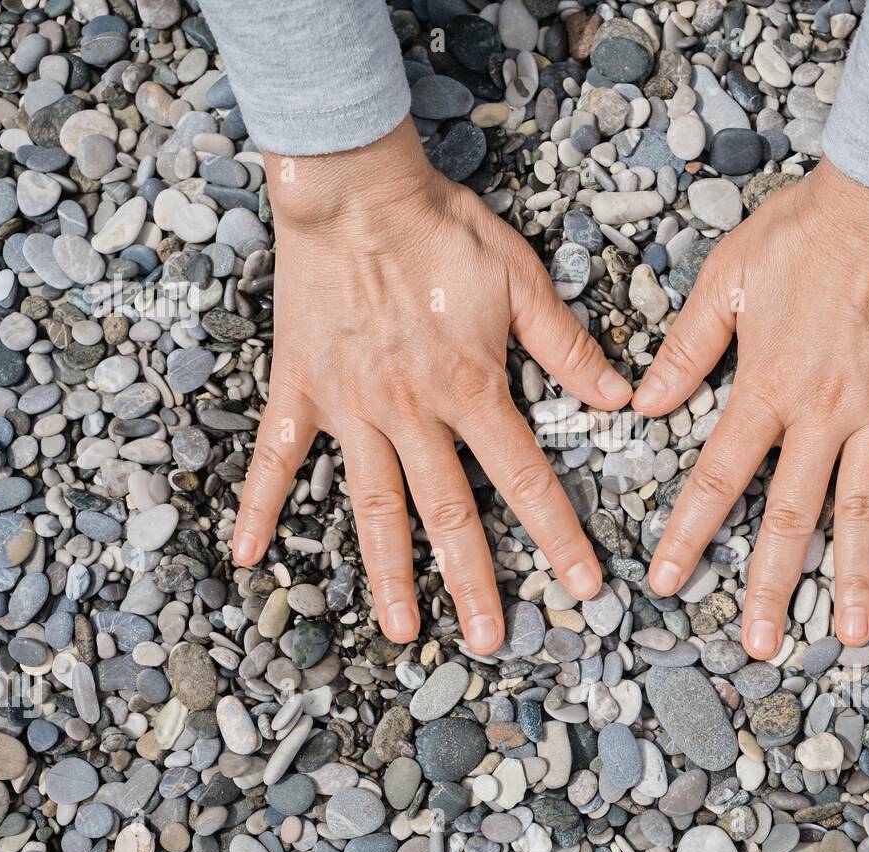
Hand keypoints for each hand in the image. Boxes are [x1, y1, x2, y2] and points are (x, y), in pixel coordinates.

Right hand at [232, 118, 631, 654]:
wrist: (355, 190)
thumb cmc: (441, 228)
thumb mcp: (523, 280)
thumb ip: (567, 348)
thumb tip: (619, 400)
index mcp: (471, 390)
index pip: (526, 480)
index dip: (558, 537)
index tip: (583, 587)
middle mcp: (412, 414)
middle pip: (449, 514)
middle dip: (474, 583)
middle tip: (491, 643)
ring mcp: (351, 409)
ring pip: (373, 507)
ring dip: (390, 574)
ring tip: (404, 631)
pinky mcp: (301, 392)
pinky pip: (276, 460)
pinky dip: (261, 507)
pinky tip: (249, 557)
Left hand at [633, 158, 868, 657]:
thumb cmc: (802, 233)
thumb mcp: (724, 281)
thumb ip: (686, 350)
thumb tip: (643, 405)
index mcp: (766, 390)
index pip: (717, 478)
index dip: (690, 534)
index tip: (668, 583)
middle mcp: (822, 415)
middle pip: (792, 515)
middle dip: (773, 585)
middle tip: (761, 645)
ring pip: (867, 508)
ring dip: (860, 576)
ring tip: (855, 636)